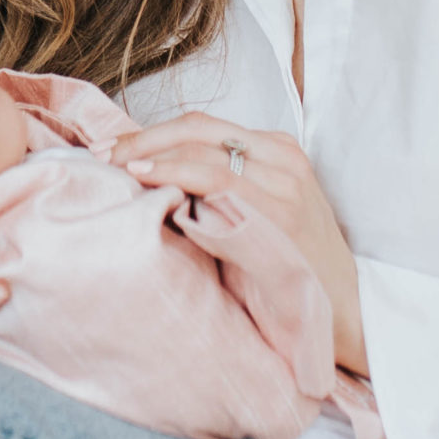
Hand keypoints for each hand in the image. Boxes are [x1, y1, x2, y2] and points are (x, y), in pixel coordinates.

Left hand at [111, 113, 366, 375]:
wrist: (338, 312)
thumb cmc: (286, 269)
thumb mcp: (253, 217)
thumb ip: (215, 193)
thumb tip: (146, 183)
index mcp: (276, 150)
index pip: (201, 126)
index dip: (151, 132)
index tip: (110, 148)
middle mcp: (282, 156)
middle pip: (197, 127)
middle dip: (142, 138)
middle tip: (100, 154)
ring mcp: (283, 179)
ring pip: (203, 146)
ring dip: (150, 152)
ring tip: (113, 165)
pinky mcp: (279, 208)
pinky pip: (217, 177)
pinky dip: (175, 171)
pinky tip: (145, 177)